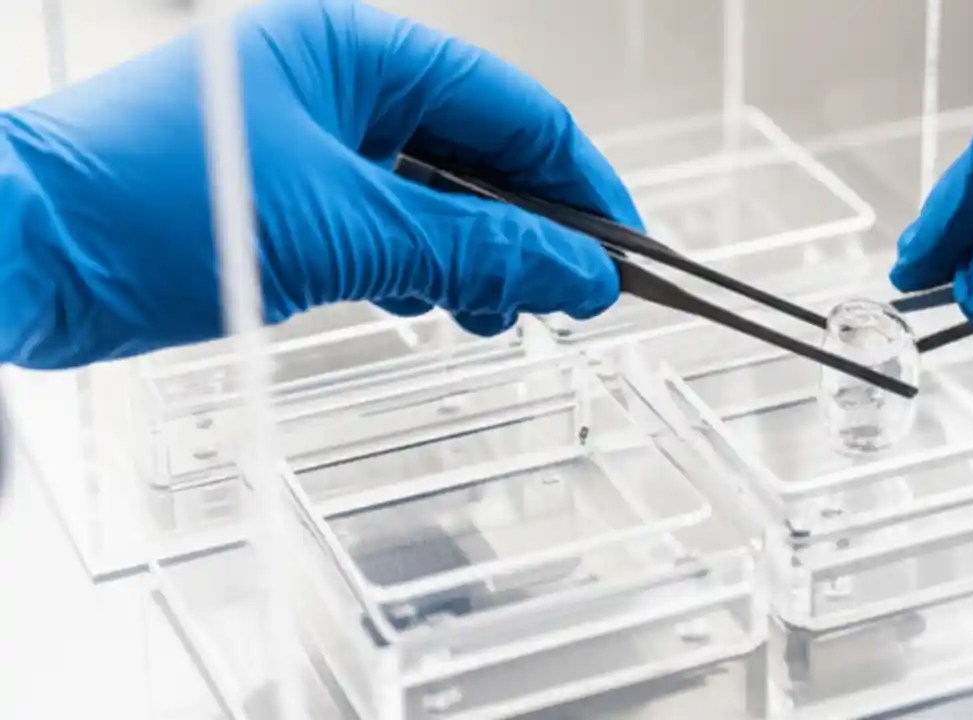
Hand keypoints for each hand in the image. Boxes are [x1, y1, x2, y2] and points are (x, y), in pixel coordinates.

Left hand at [0, 0, 639, 367]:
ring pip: (441, 197)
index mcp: (358, 48)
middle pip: (482, 156)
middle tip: (571, 300)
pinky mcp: (292, 194)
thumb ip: (474, 251)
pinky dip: (427, 269)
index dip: (581, 187)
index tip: (625, 253)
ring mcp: (316, 138)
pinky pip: (391, 225)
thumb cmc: (146, 205)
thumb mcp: (342, 231)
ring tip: (502, 315)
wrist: (20, 252)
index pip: (514, 114)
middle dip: (534, 233)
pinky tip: (445, 305)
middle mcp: (342, 82)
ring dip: (481, 259)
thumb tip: (577, 274)